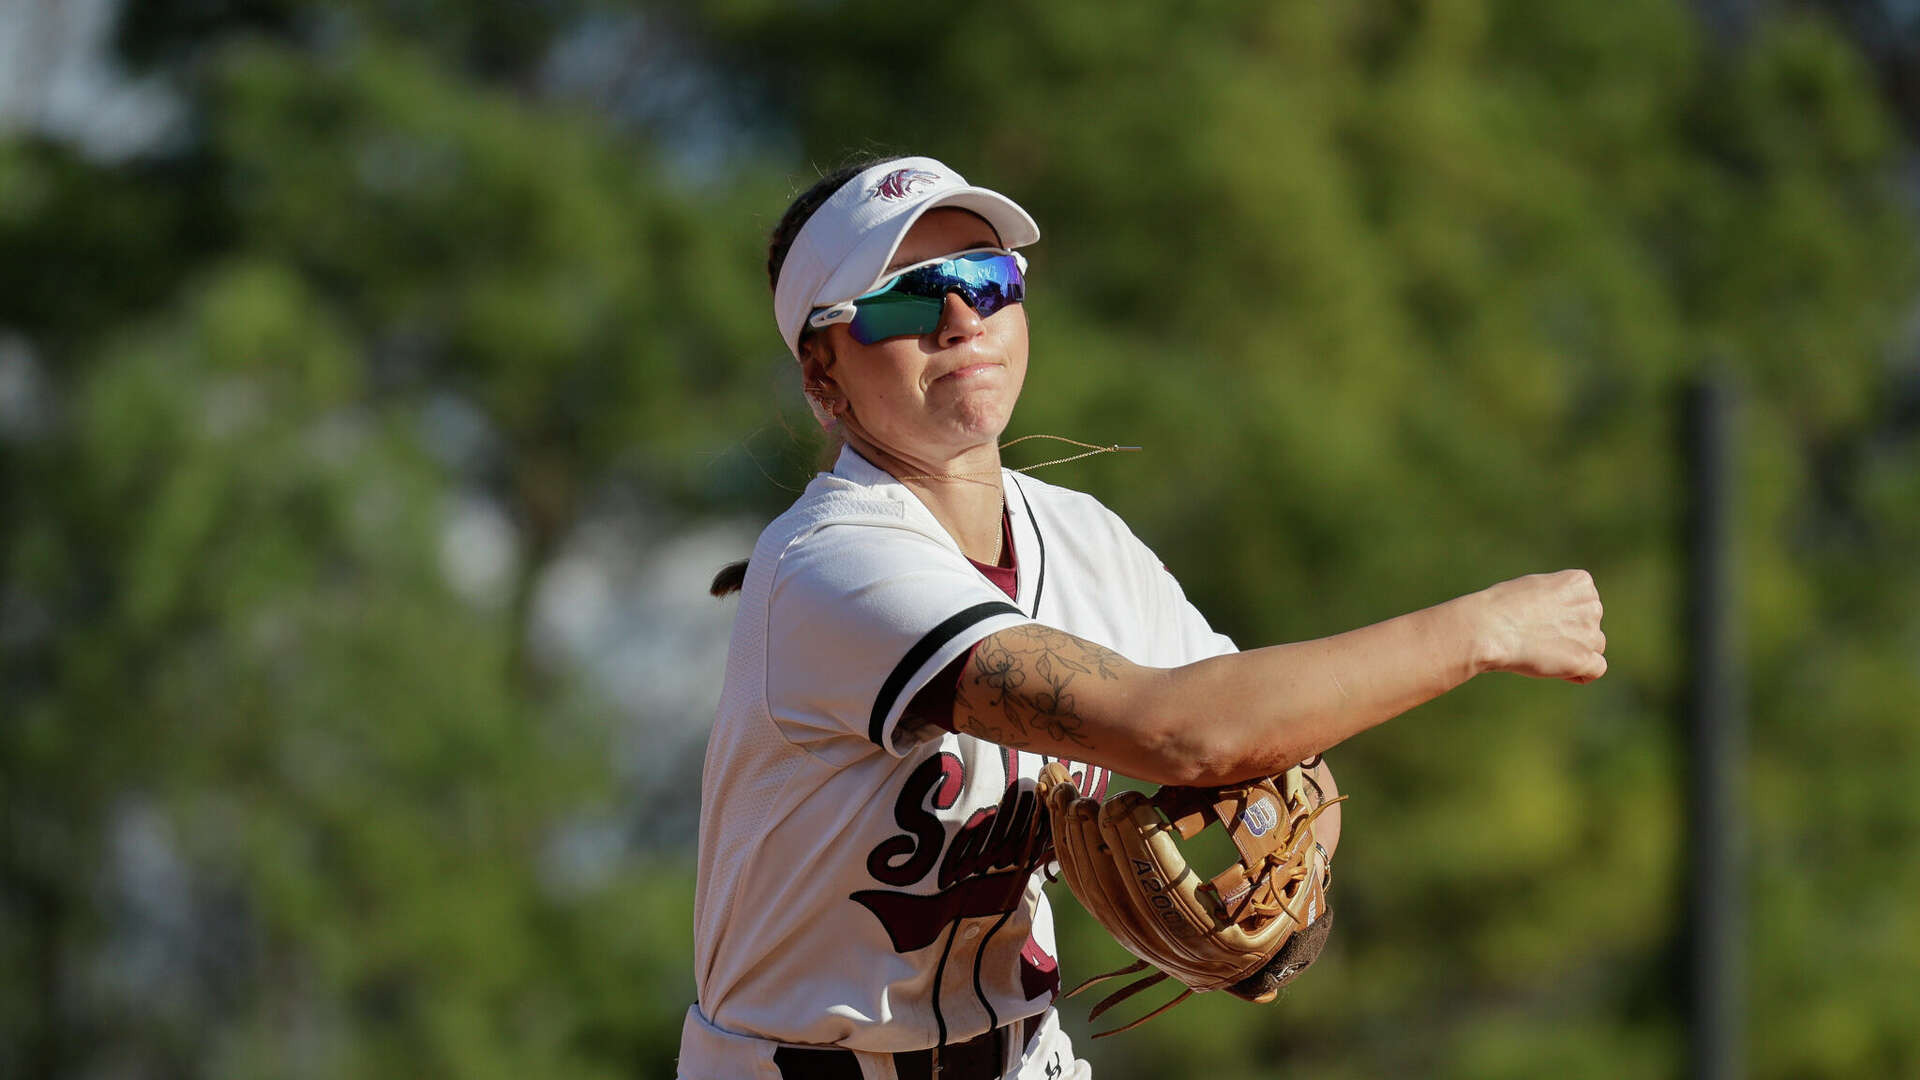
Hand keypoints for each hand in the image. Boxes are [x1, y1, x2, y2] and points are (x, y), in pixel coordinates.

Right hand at [1474, 570, 1607, 682]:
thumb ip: (1559, 598)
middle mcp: (1592, 605)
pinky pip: (1595, 669)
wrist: (1489, 628)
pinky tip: (1555, 668)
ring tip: (1541, 651)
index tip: (1538, 617)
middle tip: (1536, 636)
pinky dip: (1578, 672)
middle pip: (1590, 626)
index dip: (1562, 615)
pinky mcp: (1584, 659)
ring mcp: (1590, 633)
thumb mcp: (1535, 588)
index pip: (1585, 603)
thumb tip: (1567, 619)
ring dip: (1572, 653)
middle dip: (1569, 634)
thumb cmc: (1502, 607)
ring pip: (1593, 648)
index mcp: (1581, 582)